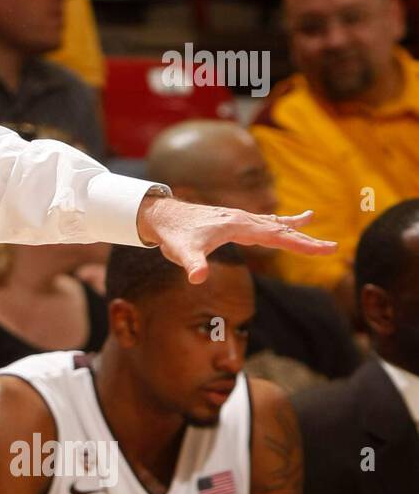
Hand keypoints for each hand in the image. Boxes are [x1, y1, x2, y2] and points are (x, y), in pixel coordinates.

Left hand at [135, 195, 335, 282]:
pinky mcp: (231, 221)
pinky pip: (259, 222)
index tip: (325, 248)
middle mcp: (241, 219)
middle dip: (304, 239)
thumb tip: (198, 277)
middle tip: (332, 246)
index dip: (301, 243)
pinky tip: (283, 223)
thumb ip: (192, 264)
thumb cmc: (173, 235)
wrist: (161, 216)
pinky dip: (275, 223)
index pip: (276, 235)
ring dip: (292, 227)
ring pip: (271, 223)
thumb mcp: (182, 252)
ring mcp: (237, 218)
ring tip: (311, 218)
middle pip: (279, 229)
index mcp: (237, 225)